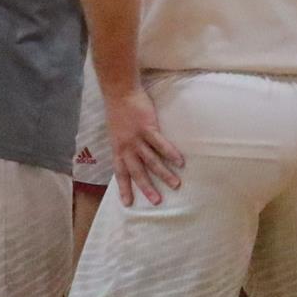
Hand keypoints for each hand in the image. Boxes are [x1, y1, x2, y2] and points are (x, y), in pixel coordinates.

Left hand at [107, 85, 181, 207]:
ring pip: (152, 161)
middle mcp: (126, 147)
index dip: (124, 188)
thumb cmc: (118, 111)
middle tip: (157, 201)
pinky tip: (180, 162)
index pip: (120, 173)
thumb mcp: (116, 133)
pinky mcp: (148, 128)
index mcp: (118, 149)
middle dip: (147, 188)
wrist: (120, 92)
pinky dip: (171, 154)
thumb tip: (130, 156)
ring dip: (164, 174)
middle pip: (137, 172)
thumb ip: (123, 146)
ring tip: (176, 184)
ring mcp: (137, 138)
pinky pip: (160, 144)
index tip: (127, 203)